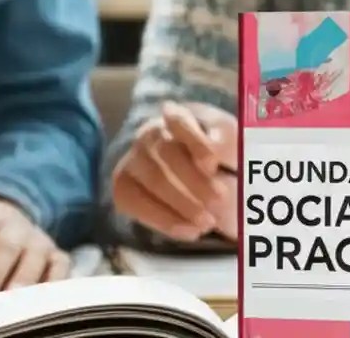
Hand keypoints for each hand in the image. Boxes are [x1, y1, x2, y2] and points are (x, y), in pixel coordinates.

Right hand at [112, 101, 236, 241]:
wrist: (183, 177)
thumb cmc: (209, 154)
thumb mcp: (225, 143)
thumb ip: (226, 144)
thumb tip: (213, 159)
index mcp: (177, 117)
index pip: (181, 121)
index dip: (196, 141)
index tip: (212, 163)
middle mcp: (149, 135)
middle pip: (168, 152)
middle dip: (195, 180)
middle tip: (220, 199)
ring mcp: (133, 160)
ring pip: (154, 180)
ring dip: (184, 204)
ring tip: (208, 222)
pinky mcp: (123, 188)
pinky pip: (140, 205)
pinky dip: (167, 221)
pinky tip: (191, 232)